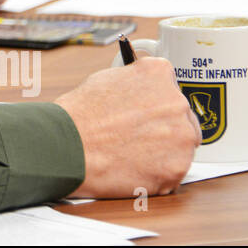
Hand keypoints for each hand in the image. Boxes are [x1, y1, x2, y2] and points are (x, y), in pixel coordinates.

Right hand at [55, 56, 201, 197]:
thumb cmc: (78, 115)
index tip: (144, 111)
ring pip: (181, 146)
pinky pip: (172, 172)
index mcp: (159, 74)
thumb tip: (141, 92)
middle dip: (163, 127)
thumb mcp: (105, 79)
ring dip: (162, 151)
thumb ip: (134, 82)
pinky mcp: (176, 169)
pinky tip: (132, 168)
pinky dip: (156, 173)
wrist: (65, 146)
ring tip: (129, 154)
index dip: (154, 101)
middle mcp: (177, 102)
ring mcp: (181, 137)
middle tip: (135, 136)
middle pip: (181, 117)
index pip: (169, 86)